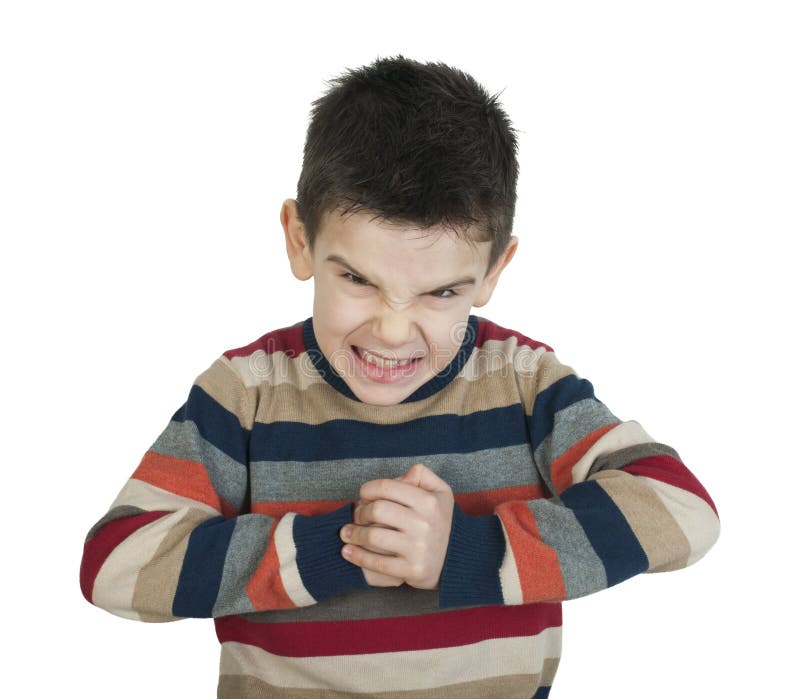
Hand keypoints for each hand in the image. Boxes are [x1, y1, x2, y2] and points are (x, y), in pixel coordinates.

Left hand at [339, 463, 453, 589]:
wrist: (460, 557)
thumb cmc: (442, 521)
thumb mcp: (441, 492)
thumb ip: (423, 475)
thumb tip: (403, 475)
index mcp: (428, 502)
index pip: (387, 487)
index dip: (369, 489)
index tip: (363, 495)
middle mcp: (423, 524)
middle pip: (377, 510)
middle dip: (360, 512)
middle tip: (357, 516)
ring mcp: (417, 548)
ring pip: (373, 537)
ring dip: (353, 534)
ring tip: (346, 533)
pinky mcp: (412, 570)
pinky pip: (378, 563)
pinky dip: (358, 557)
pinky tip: (348, 552)